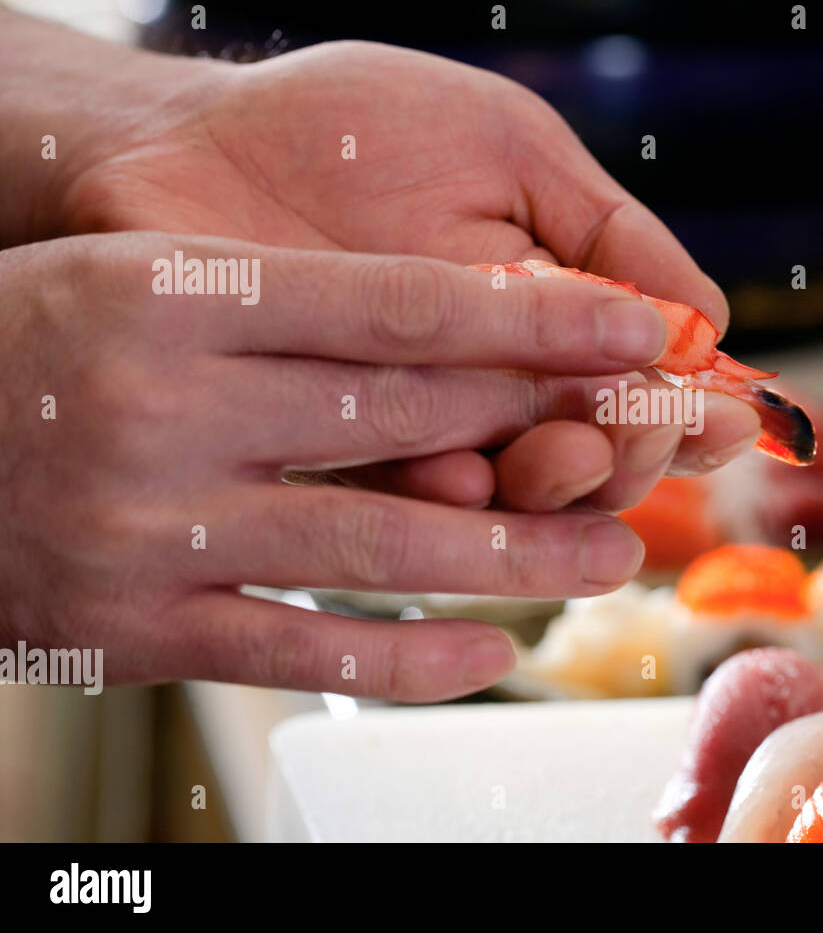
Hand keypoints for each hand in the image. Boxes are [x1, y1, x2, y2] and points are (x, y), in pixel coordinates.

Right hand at [0, 231, 674, 699]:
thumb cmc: (37, 347)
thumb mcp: (144, 279)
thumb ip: (289, 304)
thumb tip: (460, 326)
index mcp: (171, 294)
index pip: (397, 304)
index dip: (536, 316)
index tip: (636, 323)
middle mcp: (167, 407)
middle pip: (407, 417)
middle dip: (548, 426)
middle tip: (649, 438)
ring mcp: (153, 529)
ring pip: (378, 543)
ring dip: (513, 554)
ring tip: (605, 555)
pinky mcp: (140, 628)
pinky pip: (304, 650)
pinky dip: (409, 656)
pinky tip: (489, 651)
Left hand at [43, 35, 761, 502]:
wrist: (188, 144)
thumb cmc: (351, 128)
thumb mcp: (510, 150)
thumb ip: (610, 234)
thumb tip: (705, 326)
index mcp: (553, 317)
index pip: (649, 391)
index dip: (689, 418)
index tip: (714, 421)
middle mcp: (498, 383)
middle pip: (599, 462)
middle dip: (623, 461)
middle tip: (609, 436)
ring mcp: (423, 423)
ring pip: (519, 501)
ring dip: (552, 492)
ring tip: (548, 458)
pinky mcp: (343, 455)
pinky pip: (412, 503)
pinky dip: (448, 498)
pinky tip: (455, 477)